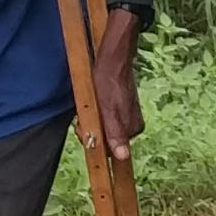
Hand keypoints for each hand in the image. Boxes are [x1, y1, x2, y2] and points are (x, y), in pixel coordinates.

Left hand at [91, 6, 146, 160]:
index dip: (93, 140)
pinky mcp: (122, 108)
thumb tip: (123, 156)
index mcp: (132, 129)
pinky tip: (94, 103)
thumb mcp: (108, 110)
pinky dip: (96, 114)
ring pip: (104, 129)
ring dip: (93, 121)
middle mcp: (133, 126)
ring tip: (88, 107)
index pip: (110, 150)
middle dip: (92, 130)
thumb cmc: (109, 81)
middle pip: (107, 140)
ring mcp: (128, 116)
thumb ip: (115, 134)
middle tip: (82, 116)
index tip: (83, 127)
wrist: (113, 59)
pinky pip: (106, 119)